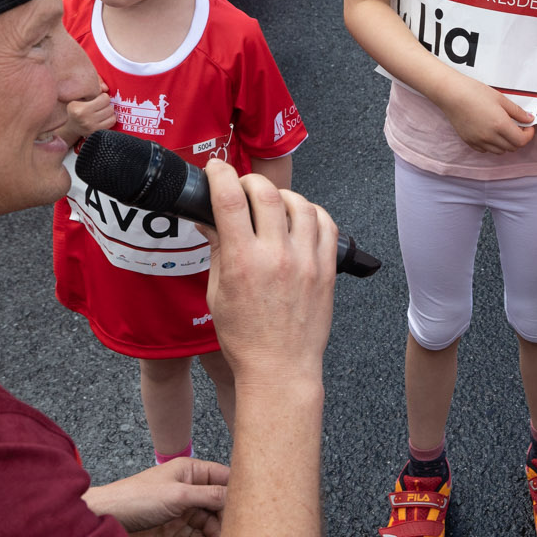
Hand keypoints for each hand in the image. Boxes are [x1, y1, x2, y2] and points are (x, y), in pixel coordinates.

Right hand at [64, 91, 115, 143]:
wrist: (71, 127)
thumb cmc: (77, 108)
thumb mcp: (79, 97)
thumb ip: (92, 89)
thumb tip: (105, 88)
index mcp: (78, 108)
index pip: (104, 98)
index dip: (103, 97)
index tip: (98, 98)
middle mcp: (84, 118)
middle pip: (109, 107)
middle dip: (106, 105)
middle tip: (100, 106)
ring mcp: (90, 127)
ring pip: (112, 115)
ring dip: (109, 112)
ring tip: (101, 111)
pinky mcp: (96, 132)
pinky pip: (111, 122)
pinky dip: (110, 119)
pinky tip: (103, 118)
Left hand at [84, 456, 231, 536]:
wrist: (106, 520)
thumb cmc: (138, 499)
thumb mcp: (178, 495)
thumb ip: (209, 495)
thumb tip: (235, 495)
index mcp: (190, 471)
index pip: (224, 477)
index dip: (238, 491)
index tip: (251, 509)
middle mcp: (189, 488)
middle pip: (218, 503)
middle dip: (226, 520)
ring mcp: (181, 508)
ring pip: (208, 522)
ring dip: (214, 535)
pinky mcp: (173, 526)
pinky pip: (195, 535)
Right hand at [200, 161, 337, 389]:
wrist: (280, 368)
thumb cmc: (245, 338)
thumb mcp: (218, 293)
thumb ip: (218, 250)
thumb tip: (209, 219)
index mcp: (243, 262)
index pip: (231, 200)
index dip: (221, 175)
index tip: (216, 169)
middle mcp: (277, 257)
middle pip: (267, 193)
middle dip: (250, 181)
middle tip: (242, 187)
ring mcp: (306, 261)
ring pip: (301, 204)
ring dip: (283, 195)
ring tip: (272, 203)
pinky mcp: (327, 269)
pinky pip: (326, 224)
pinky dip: (312, 212)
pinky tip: (300, 218)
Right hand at [437, 74, 535, 153]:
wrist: (451, 94)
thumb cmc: (474, 92)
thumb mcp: (500, 98)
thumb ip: (517, 112)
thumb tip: (529, 119)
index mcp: (500, 125)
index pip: (522, 141)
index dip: (528, 135)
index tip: (527, 127)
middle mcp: (490, 137)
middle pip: (512, 148)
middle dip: (519, 138)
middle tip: (518, 126)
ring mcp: (479, 141)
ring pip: (500, 151)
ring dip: (506, 143)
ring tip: (504, 129)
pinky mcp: (470, 142)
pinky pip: (486, 150)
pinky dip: (492, 145)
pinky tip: (491, 132)